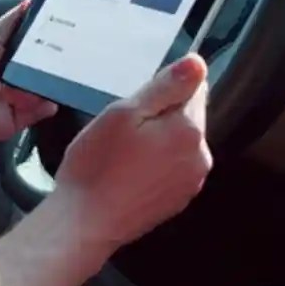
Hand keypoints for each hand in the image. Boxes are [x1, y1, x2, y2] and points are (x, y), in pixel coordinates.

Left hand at [0, 0, 58, 147]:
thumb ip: (13, 20)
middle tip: (64, 57)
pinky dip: (47, 104)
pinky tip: (43, 98)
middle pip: (49, 64)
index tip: (68, 32)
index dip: (53, 37)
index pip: (38, 42)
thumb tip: (31, 1)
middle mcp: (18, 73)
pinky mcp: (24, 115)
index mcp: (10, 52)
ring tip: (43, 79)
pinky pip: (46, 108)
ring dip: (52, 83)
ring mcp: (22, 95)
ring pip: (51, 86)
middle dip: (57, 60)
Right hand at [54, 54, 211, 252]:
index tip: (135, 105)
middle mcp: (200, 157)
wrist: (84, 222)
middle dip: (159, 116)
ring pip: (177, 143)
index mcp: (189, 131)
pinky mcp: (177, 200)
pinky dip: (153, 164)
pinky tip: (126, 172)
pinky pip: (170, 168)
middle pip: (187, 117)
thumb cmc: (97, 165)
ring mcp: (190, 182)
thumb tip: (197, 63)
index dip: (161, 90)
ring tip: (121, 153)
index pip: (192, 89)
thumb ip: (165, 87)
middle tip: (122, 130)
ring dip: (156, 140)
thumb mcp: (123, 113)